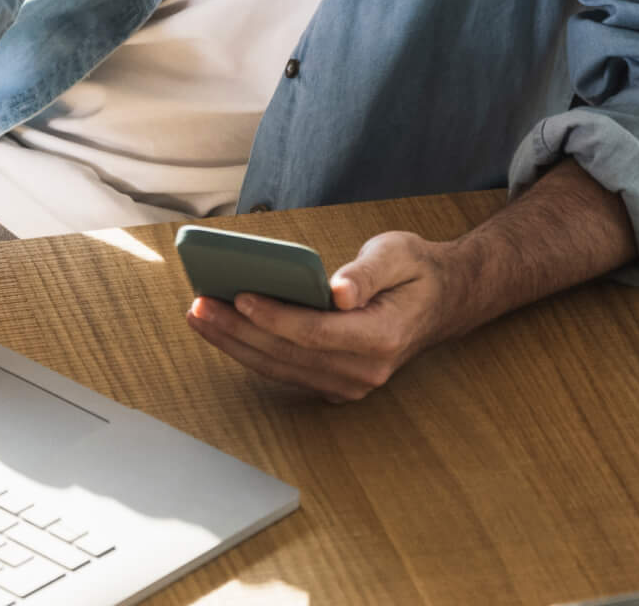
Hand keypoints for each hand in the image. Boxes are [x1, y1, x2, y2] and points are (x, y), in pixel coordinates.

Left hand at [184, 230, 452, 401]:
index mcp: (383, 337)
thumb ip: (368, 272)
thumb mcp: (399, 254)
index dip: (275, 317)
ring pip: (280, 368)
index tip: (239, 296)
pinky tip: (224, 329)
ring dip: (236, 344)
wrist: (440, 302)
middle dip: (238, 331)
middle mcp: (365, 371)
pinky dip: (252, 351)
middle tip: (199, 306)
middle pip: (288, 354)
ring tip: (200, 315)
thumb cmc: (414, 272)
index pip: (317, 333)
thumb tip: (339, 291)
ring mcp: (350, 384)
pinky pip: (286, 371)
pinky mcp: (334, 384)